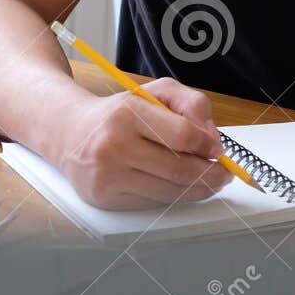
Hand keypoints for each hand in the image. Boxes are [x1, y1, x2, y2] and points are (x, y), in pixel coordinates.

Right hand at [54, 77, 233, 208]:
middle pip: (180, 169)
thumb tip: (213, 140)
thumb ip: (191, 104)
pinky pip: (152, 202)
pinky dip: (172, 197)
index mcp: (128, 112)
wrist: (70, 133)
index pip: (183, 136)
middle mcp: (114, 144)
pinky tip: (180, 188)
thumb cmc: (119, 113)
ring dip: (197, 190)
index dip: (208, 146)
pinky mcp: (104, 197)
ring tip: (209, 182)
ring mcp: (107, 174)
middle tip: (224, 174)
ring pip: (169, 191)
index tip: (220, 152)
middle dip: (210, 175)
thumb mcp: (154, 92)